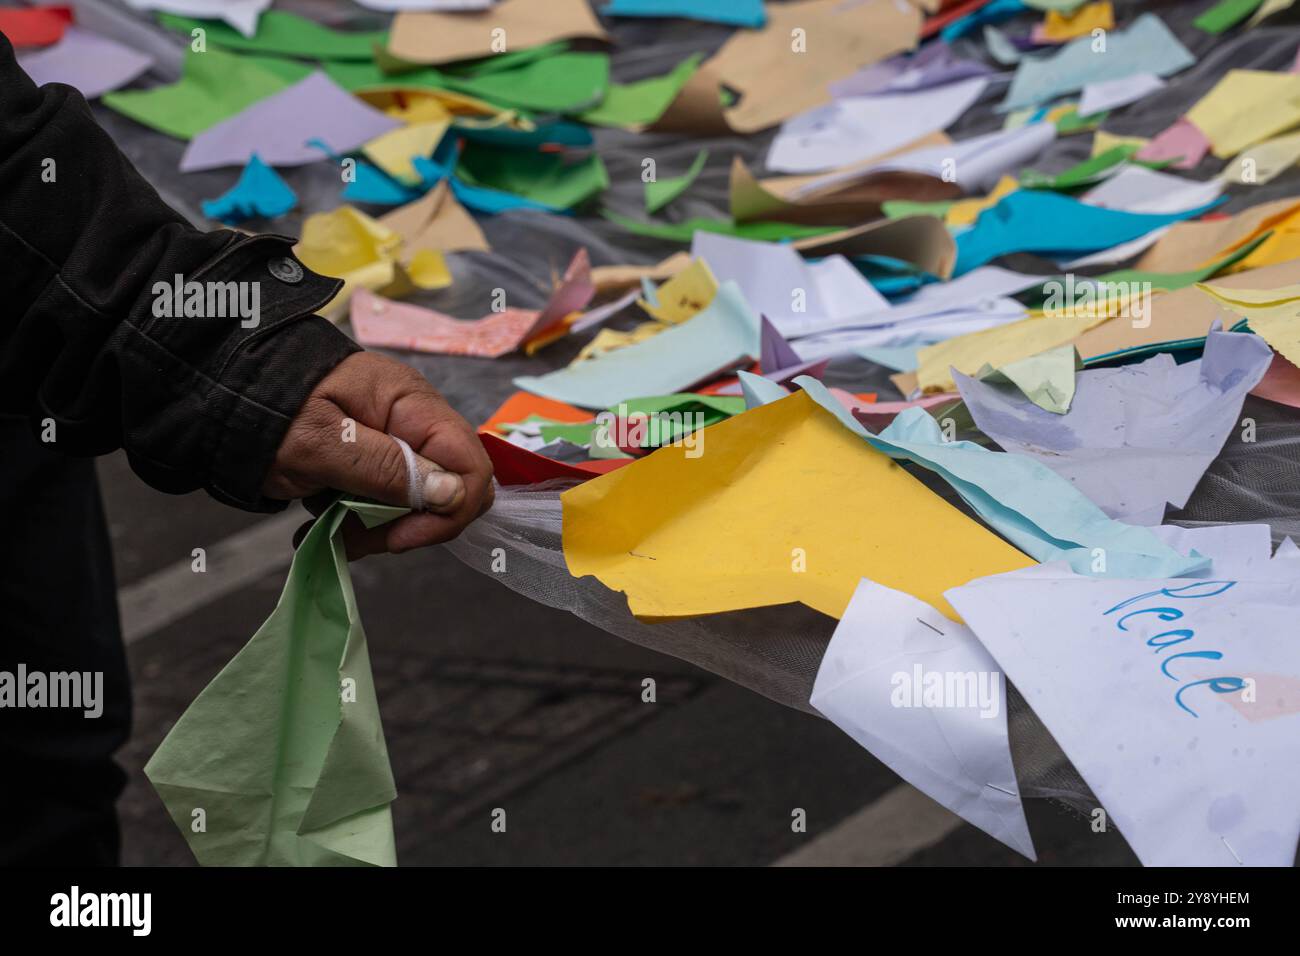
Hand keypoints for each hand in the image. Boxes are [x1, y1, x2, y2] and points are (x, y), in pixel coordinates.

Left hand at [263, 352, 494, 557]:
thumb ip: (389, 470)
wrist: (217, 388)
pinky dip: (362, 518)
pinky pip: (388, 496)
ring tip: (330, 530)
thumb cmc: (264, 409)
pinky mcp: (372, 456)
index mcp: (412, 404)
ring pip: (418, 500)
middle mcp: (413, 420)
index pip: (472, 464)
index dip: (450, 509)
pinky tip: (326, 520)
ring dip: (379, 526)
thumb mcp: (321, 445)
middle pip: (449, 487)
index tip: (399, 536)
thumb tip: (454, 494)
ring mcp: (393, 438)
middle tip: (356, 539)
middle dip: (410, 524)